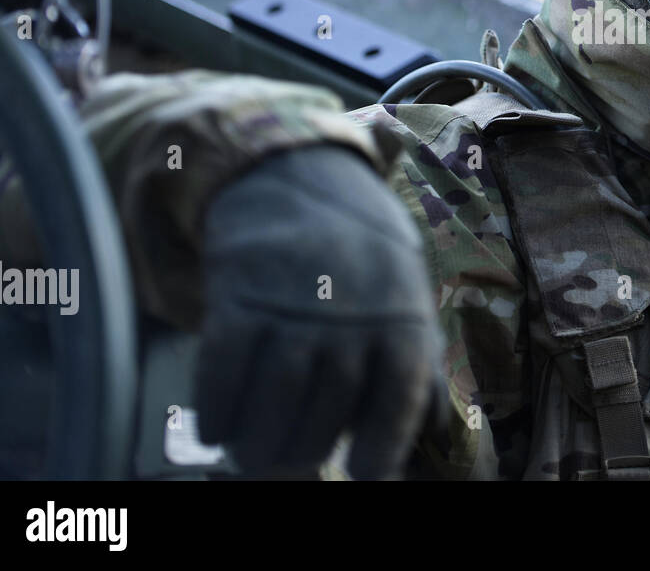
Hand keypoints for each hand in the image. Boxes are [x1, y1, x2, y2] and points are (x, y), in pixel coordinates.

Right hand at [195, 145, 445, 478]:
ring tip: (252, 456)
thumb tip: (434, 427)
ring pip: (277, 396)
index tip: (365, 473)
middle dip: (305, 452)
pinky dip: (217, 406)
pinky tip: (215, 428)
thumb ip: (417, 361)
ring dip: (259, 441)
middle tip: (289, 467)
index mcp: (401, 318)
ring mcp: (294, 302)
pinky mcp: (240, 291)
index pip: (399, 398)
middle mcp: (352, 313)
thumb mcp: (406, 295)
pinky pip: (224, 365)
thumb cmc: (363, 254)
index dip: (382, 446)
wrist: (300, 176)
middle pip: (329, 408)